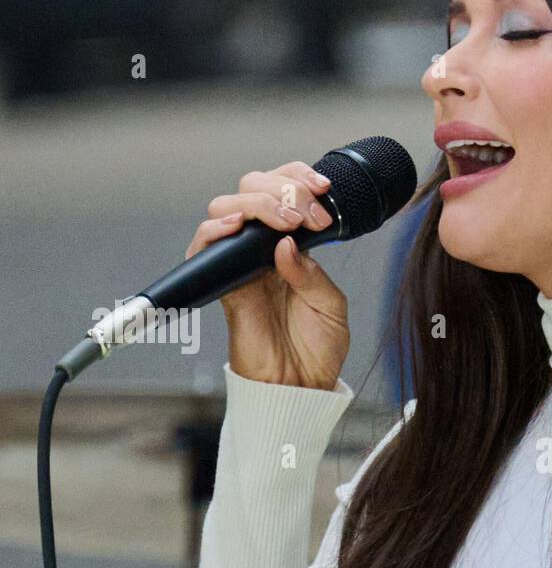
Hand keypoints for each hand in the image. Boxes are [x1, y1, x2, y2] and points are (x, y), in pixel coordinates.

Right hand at [188, 161, 349, 389]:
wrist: (301, 388)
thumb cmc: (317, 349)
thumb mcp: (331, 305)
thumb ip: (312, 272)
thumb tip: (284, 242)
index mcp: (292, 245)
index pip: (284, 191)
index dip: (298, 179)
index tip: (324, 188)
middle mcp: (262, 248)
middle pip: (251, 188)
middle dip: (282, 187)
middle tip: (308, 213)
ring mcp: (240, 263)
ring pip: (227, 207)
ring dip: (256, 202)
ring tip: (286, 221)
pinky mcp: (222, 283)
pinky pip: (203, 245)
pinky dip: (216, 228)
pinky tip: (239, 226)